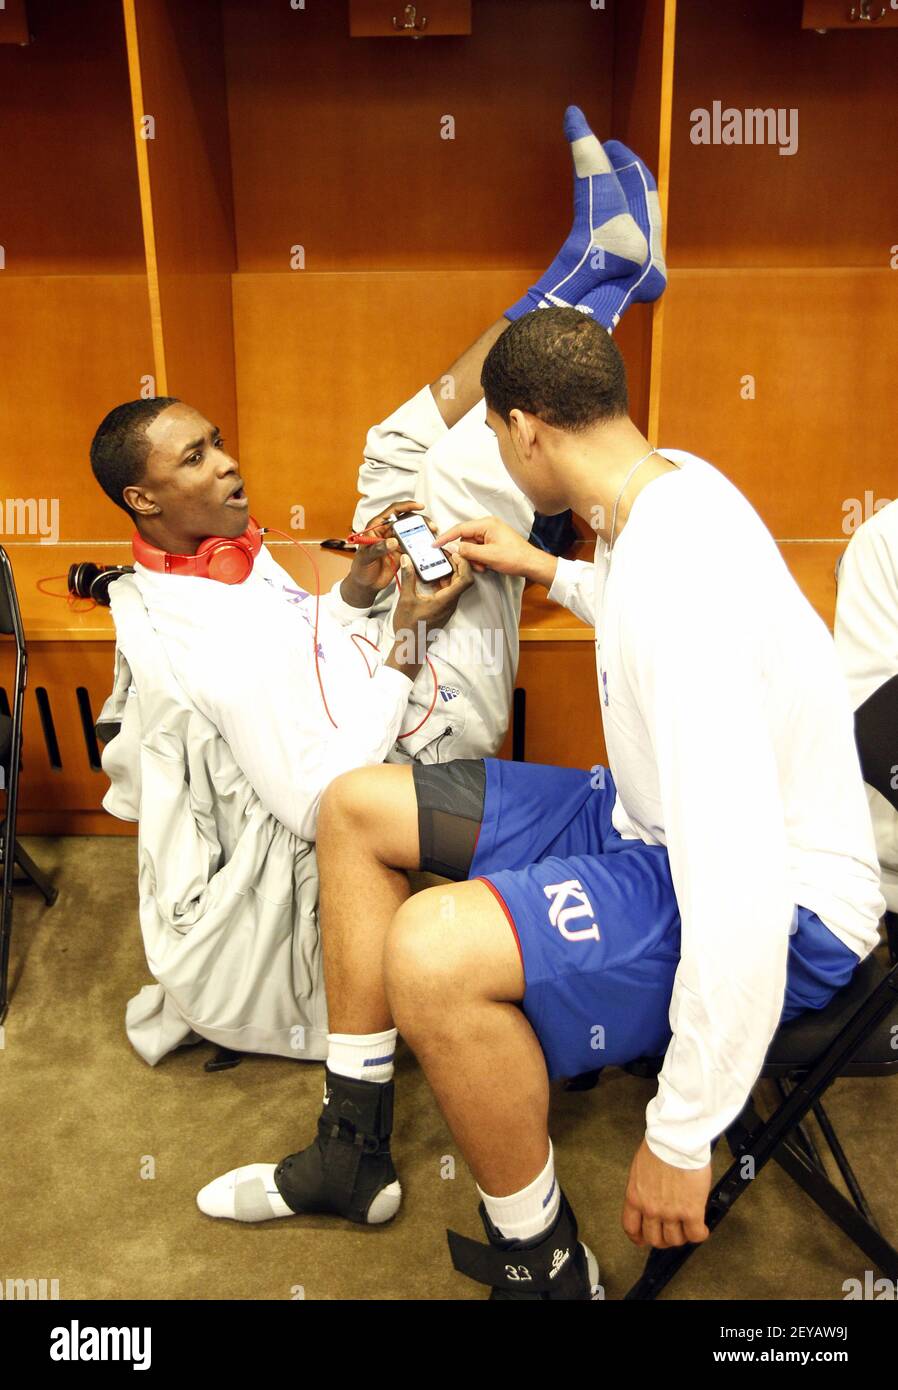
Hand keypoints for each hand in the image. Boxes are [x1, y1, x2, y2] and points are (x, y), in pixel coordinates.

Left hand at [344, 500, 424, 603]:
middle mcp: (388, 532)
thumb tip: (393, 541)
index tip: (419, 507)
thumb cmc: (361, 568)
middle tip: (430, 525)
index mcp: (377, 527)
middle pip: (406, 519)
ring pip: (412, 532)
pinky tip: (429, 546)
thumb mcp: (366, 557)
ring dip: (423, 531)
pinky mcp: (403, 552)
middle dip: (419, 520)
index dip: (406, 506)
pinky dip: (422, 545)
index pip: (393, 511)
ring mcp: (396, 542)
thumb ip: (378, 548)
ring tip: (432, 534)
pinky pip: (414, 546)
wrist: (366, 584)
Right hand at [386, 552, 473, 680]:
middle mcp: (451, 603)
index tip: (454, 553)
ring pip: (456, 585)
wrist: (410, 646)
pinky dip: (444, 580)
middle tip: (446, 553)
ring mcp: (448, 606)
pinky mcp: (443, 608)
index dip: (464, 563)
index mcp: (446, 600)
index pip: (466, 579)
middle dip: (458, 564)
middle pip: (463, 580)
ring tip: (439, 560)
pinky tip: (432, 575)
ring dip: (451, 572)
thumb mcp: (406, 599)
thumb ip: (408, 577)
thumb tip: (407, 559)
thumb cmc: (409, 626)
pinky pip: (449, 591)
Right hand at [434, 515, 556, 586]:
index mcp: (486, 524)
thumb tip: (451, 547)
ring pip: (471, 546)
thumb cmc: (515, 557)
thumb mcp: (488, 556)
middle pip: (465, 538)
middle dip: (466, 553)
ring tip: (483, 566)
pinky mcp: (493, 541)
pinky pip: (478, 549)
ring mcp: (491, 533)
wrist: (531, 564)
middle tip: (472, 564)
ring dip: (473, 558)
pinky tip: (486, 565)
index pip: (460, 529)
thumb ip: (467, 551)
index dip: (446, 537)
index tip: (435, 544)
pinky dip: (479, 558)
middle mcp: (487, 526)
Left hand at [621, 1138, 710, 1248]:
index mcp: (634, 1197)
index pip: (631, 1228)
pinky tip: (702, 1227)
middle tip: (671, 1232)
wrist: (676, 1139)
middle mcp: (650, 1209)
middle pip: (654, 1239)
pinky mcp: (691, 1211)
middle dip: (663, 1238)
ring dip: (682, 1236)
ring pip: (676, 1240)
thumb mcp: (641, 1170)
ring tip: (687, 1227)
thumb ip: (644, 1189)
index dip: (639, 1237)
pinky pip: (695, 1234)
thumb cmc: (659, 1145)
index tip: (643, 1239)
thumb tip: (653, 1198)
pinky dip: (700, 1234)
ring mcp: (671, 1212)